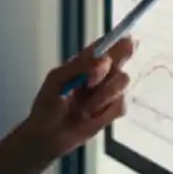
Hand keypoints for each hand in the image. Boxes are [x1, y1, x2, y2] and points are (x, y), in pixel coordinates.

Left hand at [0, 36, 134, 173]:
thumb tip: (101, 59)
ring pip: (122, 81)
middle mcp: (99, 75)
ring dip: (104, 92)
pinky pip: (120, 105)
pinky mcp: (111, 111)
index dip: (116, 40)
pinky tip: (90, 116)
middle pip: (120, 58)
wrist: (47, 136)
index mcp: (83, 63)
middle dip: (121, 57)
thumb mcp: (57, 80)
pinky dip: (105, 110)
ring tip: (84, 106)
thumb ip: (78, 67)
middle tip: (113, 62)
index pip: (103, 47)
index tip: (126, 37)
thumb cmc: (47, 105)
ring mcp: (106, 92)